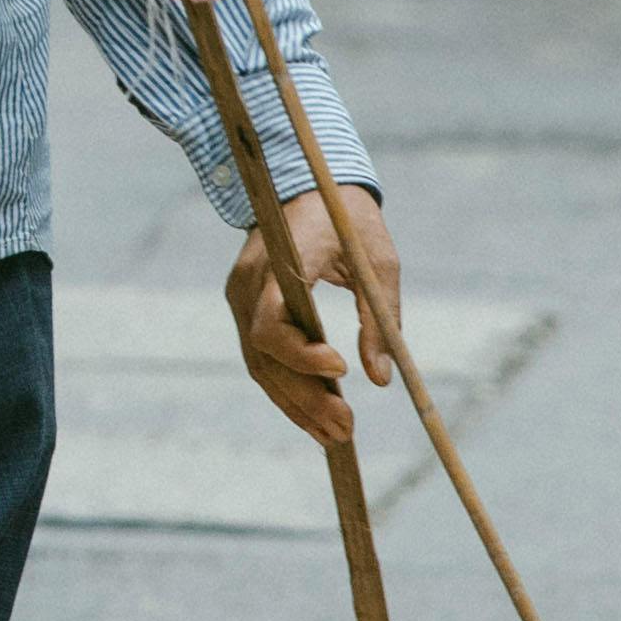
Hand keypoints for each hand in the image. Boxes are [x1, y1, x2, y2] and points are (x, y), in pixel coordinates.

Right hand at [223, 183, 403, 445]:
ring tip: (337, 436)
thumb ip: (378, 319)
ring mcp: (240, 297)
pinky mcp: (245, 309)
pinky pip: (261, 358)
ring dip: (296, 404)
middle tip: (347, 429)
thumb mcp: (378, 262)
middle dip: (305, 397)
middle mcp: (248, 283)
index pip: (271, 322)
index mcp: (279, 259)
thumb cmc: (349, 218)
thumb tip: (380, 380)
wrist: (308, 184)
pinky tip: (316, 417)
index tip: (341, 370)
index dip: (301, 354)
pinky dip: (288, 389)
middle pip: (264, 356)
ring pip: (260, 365)